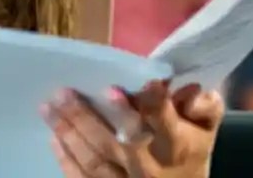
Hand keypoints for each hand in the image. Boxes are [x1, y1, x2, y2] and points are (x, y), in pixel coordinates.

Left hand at [43, 81, 222, 177]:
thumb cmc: (189, 154)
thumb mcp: (204, 130)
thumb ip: (202, 106)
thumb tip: (188, 86)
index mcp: (176, 147)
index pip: (164, 124)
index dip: (153, 105)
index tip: (133, 84)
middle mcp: (150, 168)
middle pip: (119, 143)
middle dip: (90, 118)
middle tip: (64, 92)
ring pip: (95, 161)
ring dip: (69, 133)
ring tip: (48, 107)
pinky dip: (67, 160)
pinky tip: (53, 137)